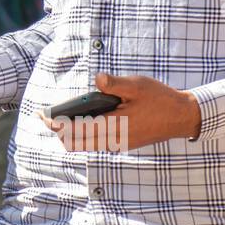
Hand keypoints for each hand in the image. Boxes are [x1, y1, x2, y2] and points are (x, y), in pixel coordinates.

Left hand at [39, 72, 201, 151]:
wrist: (182, 117)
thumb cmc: (160, 99)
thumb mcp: (138, 86)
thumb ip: (115, 84)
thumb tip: (98, 79)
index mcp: (115, 126)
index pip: (77, 130)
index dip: (57, 125)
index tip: (43, 116)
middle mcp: (114, 140)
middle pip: (75, 143)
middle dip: (58, 131)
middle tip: (46, 117)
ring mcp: (119, 144)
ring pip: (84, 145)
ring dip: (70, 134)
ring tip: (59, 118)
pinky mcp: (123, 143)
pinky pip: (95, 144)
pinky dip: (82, 135)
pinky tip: (80, 120)